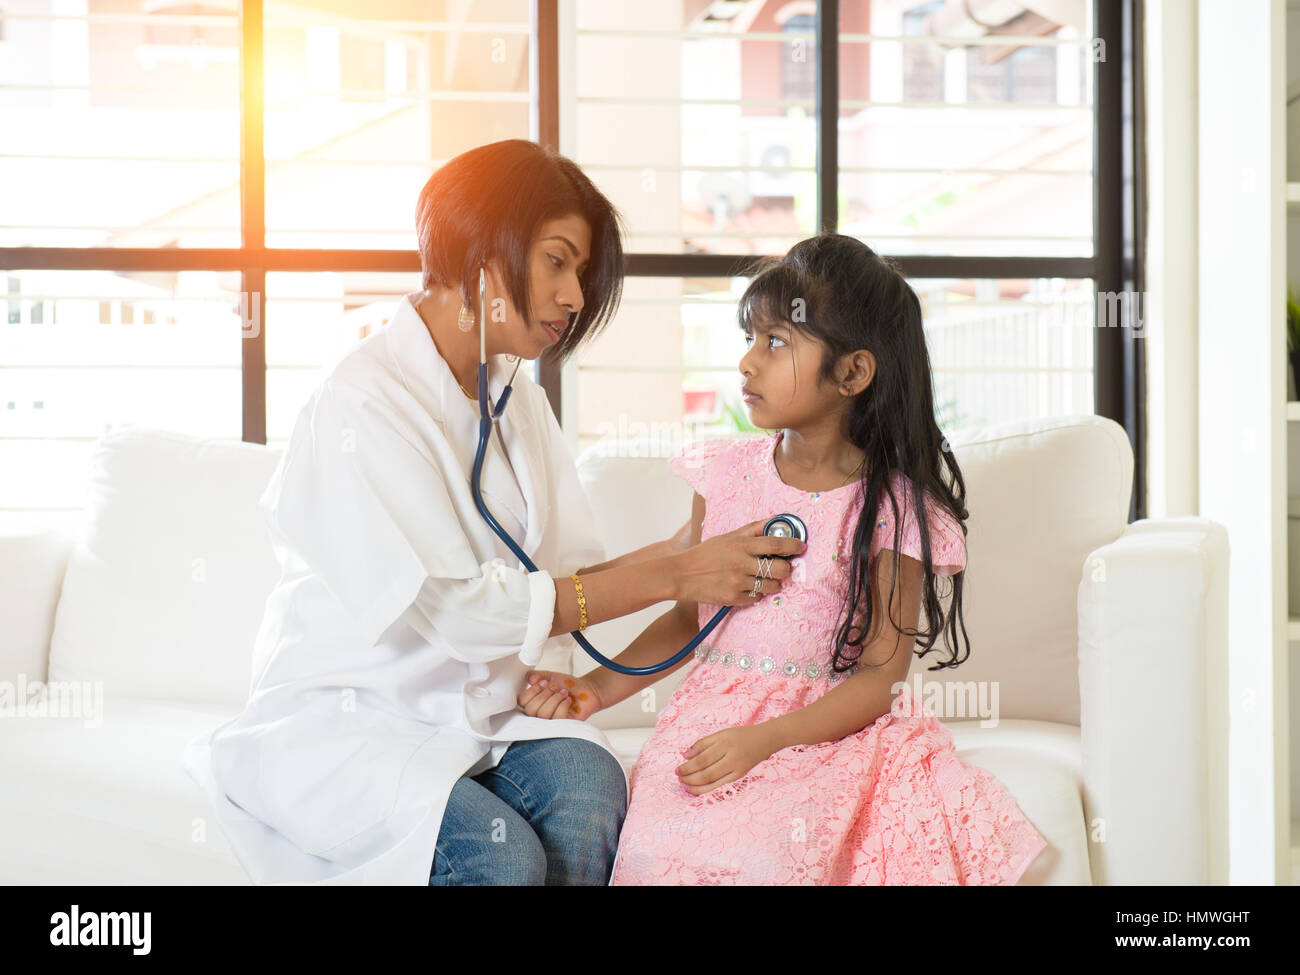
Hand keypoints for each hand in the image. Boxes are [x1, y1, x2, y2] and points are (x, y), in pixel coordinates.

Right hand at [517, 670, 603, 720]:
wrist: (586, 689)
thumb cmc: (567, 685)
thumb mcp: (550, 676)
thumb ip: (538, 675)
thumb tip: (530, 678)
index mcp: (533, 702)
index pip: (521, 702)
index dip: (532, 691)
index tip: (544, 682)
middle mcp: (538, 715)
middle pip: (530, 710)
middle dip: (545, 695)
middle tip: (555, 687)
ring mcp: (550, 722)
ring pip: (543, 715)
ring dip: (555, 699)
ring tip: (563, 692)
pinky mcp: (562, 726)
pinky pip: (557, 718)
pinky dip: (563, 705)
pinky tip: (568, 700)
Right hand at [670, 519, 804, 604]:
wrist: (681, 574)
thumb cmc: (704, 554)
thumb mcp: (727, 537)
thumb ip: (751, 530)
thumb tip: (773, 521)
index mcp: (741, 545)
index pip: (775, 543)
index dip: (793, 545)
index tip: (801, 547)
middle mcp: (741, 563)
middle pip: (779, 569)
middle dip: (786, 569)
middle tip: (783, 568)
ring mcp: (738, 582)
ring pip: (771, 586)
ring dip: (773, 584)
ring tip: (765, 579)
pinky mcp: (733, 598)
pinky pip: (757, 598)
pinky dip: (756, 594)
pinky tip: (748, 588)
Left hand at [675, 724, 776, 795]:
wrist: (765, 740)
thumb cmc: (741, 735)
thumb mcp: (721, 733)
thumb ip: (703, 743)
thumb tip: (685, 755)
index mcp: (725, 744)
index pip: (702, 759)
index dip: (688, 767)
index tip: (677, 769)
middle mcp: (732, 758)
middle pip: (706, 773)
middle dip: (689, 778)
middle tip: (679, 778)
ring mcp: (737, 770)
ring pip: (713, 783)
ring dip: (696, 786)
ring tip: (685, 785)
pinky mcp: (740, 777)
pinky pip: (721, 786)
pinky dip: (708, 790)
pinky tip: (698, 790)